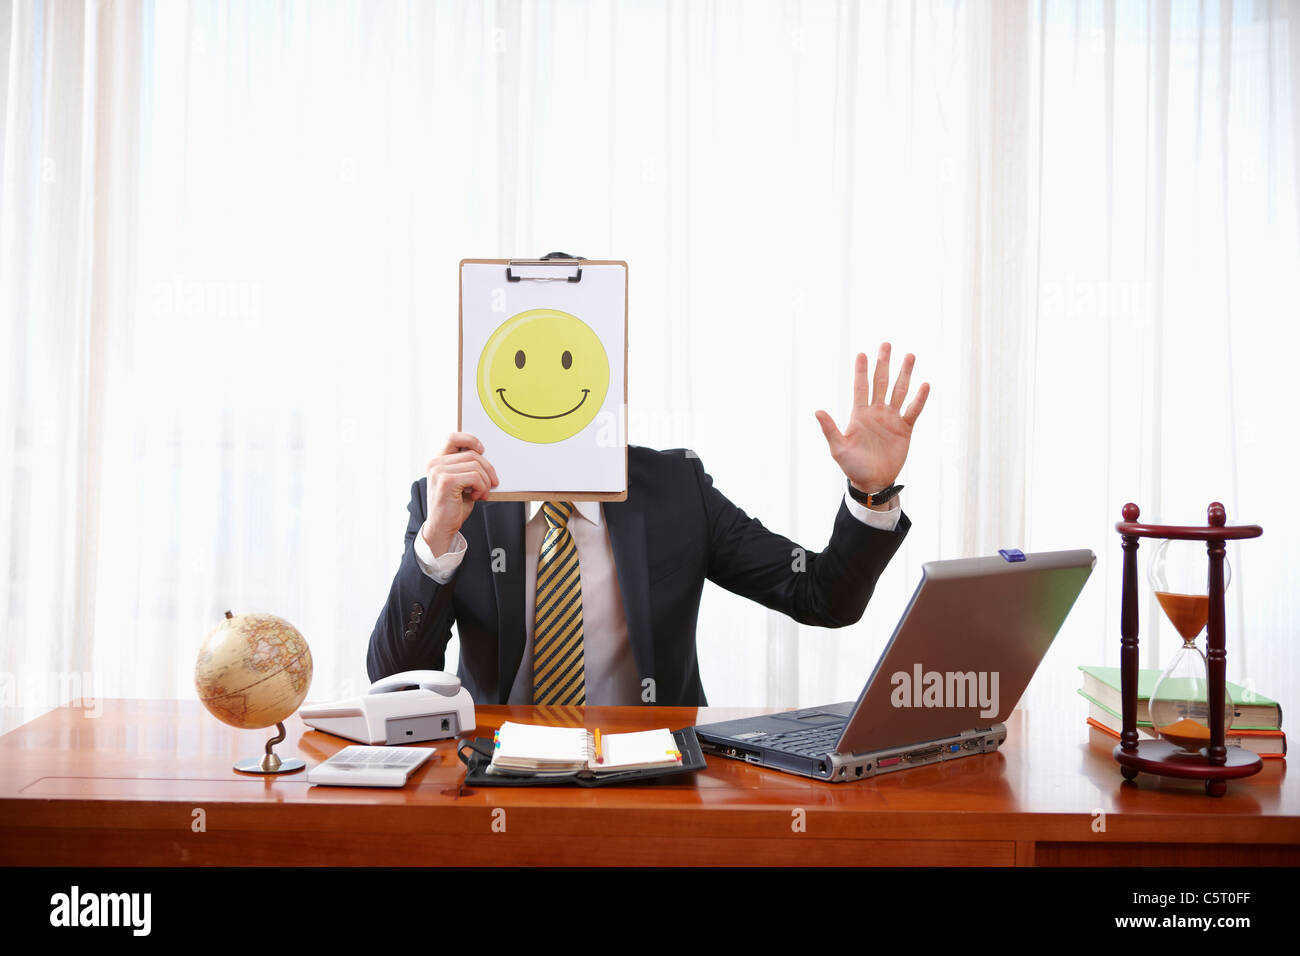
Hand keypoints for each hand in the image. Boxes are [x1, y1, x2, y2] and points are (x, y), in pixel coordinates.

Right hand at [422, 432, 498, 554]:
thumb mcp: (461, 482)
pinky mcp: (446, 481)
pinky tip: (477, 497)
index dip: (470, 439)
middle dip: (488, 469)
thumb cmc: (453, 506)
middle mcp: (435, 463)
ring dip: (486, 482)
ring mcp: (439, 471)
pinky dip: (482, 487)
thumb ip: (467, 468)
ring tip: (482, 493)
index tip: (482, 450)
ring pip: (476, 466)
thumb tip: (486, 458)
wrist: (442, 527)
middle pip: (472, 454)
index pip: (453, 437)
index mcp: (437, 461)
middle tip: (492, 484)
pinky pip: (475, 477)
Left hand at [815, 344, 928, 508]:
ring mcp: (891, 419)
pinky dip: (919, 399)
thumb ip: (830, 429)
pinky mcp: (905, 429)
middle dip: (883, 364)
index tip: (862, 354)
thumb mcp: (838, 449)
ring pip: (899, 391)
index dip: (861, 371)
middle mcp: (876, 412)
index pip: (860, 387)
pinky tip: (924, 385)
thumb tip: (817, 411)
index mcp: (859, 414)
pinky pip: (913, 410)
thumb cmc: (852, 467)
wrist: (872, 482)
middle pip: (881, 383)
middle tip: (886, 344)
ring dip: (904, 374)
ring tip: (909, 356)